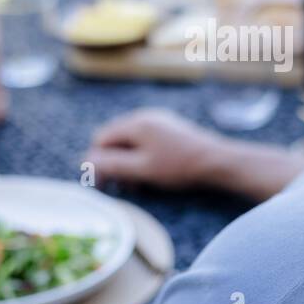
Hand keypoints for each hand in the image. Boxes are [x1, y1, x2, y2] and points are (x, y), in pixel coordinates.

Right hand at [85, 108, 225, 190]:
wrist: (218, 162)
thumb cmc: (179, 166)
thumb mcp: (141, 169)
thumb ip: (112, 164)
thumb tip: (85, 161)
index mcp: (136, 123)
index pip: (101, 139)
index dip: (97, 161)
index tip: (102, 184)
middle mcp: (146, 116)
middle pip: (116, 139)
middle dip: (114, 163)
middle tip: (123, 186)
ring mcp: (159, 121)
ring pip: (131, 142)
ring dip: (128, 162)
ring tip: (137, 184)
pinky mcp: (170, 129)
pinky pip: (146, 141)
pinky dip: (142, 157)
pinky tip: (151, 174)